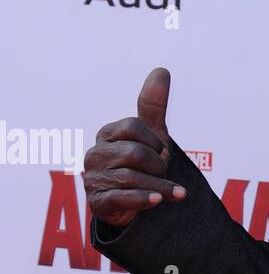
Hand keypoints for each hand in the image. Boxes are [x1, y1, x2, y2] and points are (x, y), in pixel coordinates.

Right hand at [83, 68, 186, 227]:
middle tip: (161, 173)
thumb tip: (161, 70)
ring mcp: (93, 178)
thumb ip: (153, 105)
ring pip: (130, 177)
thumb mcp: (152, 135)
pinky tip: (158, 201)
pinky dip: (143, 199)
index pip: (133, 127)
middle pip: (134, 153)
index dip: (154, 141)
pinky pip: (121, 198)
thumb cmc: (143, 165)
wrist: (136, 202)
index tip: (160, 152)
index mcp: (107, 134)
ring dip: (158, 185)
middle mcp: (95, 154)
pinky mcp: (98, 202)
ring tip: (171, 192)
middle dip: (157, 165)